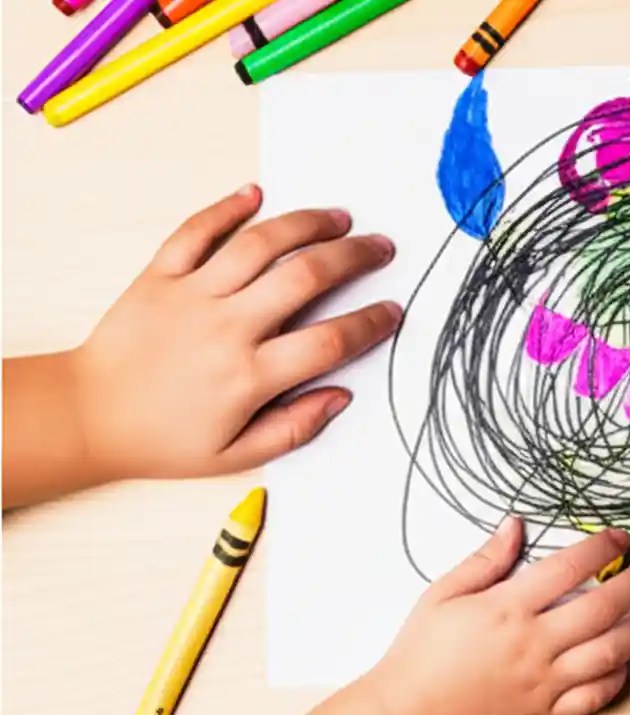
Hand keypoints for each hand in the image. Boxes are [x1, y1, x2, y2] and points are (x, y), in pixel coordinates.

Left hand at [72, 184, 399, 480]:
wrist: (86, 415)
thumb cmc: (161, 439)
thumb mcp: (233, 455)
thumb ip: (293, 428)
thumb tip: (340, 396)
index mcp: (249, 376)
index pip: (329, 341)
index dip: (371, 323)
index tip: (392, 311)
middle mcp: (226, 328)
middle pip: (306, 277)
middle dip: (354, 257)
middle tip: (380, 248)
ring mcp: (192, 296)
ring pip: (260, 244)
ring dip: (306, 224)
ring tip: (337, 218)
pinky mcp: (159, 276)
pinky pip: (197, 231)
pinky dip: (227, 207)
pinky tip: (256, 194)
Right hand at [314, 517, 629, 714]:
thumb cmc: (420, 656)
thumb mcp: (443, 595)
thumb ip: (485, 560)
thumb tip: (514, 525)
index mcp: (507, 609)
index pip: (569, 568)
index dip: (602, 547)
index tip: (618, 538)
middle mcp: (532, 645)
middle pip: (602, 607)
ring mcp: (543, 682)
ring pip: (609, 652)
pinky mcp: (545, 713)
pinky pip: (594, 696)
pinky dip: (616, 677)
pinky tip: (623, 661)